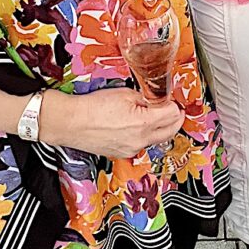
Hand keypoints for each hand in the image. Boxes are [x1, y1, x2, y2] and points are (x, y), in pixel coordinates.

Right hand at [41, 87, 184, 158]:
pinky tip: (136, 125)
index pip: (173, 115)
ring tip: (155, 116)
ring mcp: (131, 149)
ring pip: (156, 139)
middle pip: (170, 132)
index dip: (174, 105)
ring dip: (160, 128)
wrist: (72, 123)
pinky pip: (140, 144)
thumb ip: (145, 97)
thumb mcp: (124, 94)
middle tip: (175, 110)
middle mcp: (140, 140)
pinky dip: (144, 135)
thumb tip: (157, 99)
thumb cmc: (93, 108)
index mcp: (143, 123)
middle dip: (175, 120)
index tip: (173, 101)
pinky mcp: (122, 154)